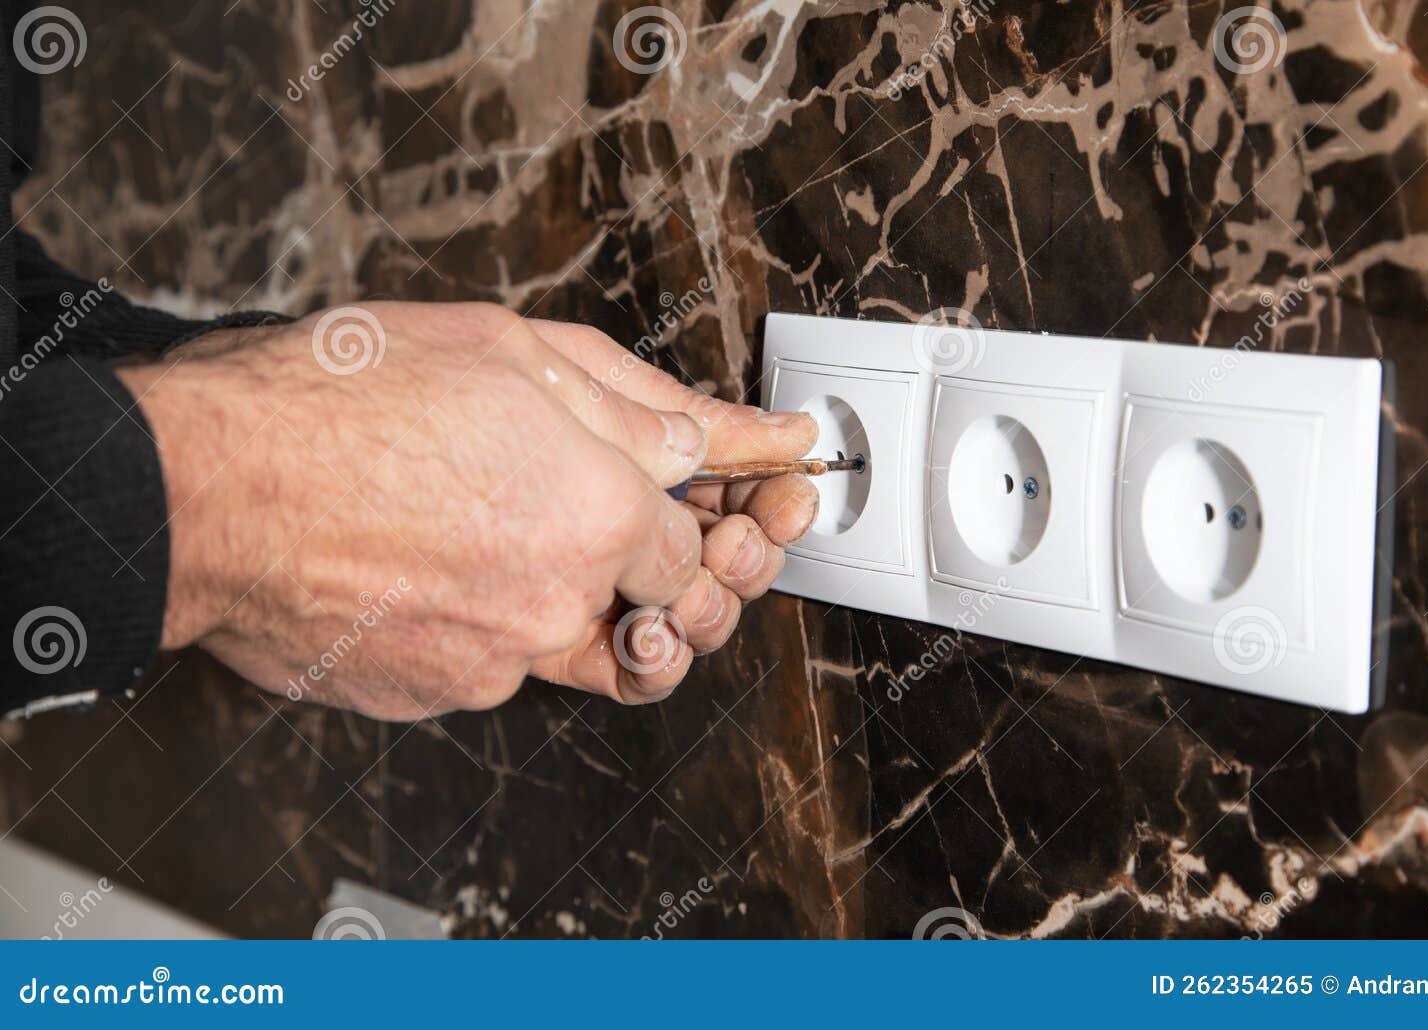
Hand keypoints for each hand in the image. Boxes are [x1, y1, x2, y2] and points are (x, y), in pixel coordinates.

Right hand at [117, 302, 817, 719]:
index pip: (698, 548)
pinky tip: (466, 559)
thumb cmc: (332, 403)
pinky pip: (498, 665)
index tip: (739, 506)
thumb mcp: (506, 351)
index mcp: (593, 513)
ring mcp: (490, 663)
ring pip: (580, 648)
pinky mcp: (431, 694)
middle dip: (693, 584)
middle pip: (665, 620)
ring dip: (596, 607)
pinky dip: (501, 621)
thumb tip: (714, 438)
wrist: (200, 488)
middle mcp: (554, 604)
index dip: (720, 522)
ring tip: (560, 543)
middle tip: (692, 546)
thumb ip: (631, 405)